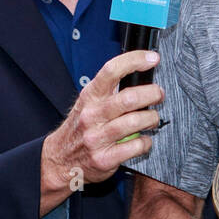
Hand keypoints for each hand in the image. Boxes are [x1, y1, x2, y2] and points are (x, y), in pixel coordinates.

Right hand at [40, 50, 160, 213]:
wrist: (59, 160)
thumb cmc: (80, 128)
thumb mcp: (87, 103)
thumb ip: (109, 91)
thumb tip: (140, 75)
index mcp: (90, 97)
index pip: (111, 70)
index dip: (134, 60)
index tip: (152, 58)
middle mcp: (92, 115)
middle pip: (129, 98)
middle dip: (152, 94)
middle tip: (158, 95)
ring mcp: (97, 137)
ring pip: (135, 121)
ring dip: (152, 118)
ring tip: (152, 119)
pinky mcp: (105, 158)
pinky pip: (136, 146)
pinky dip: (146, 142)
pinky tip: (143, 140)